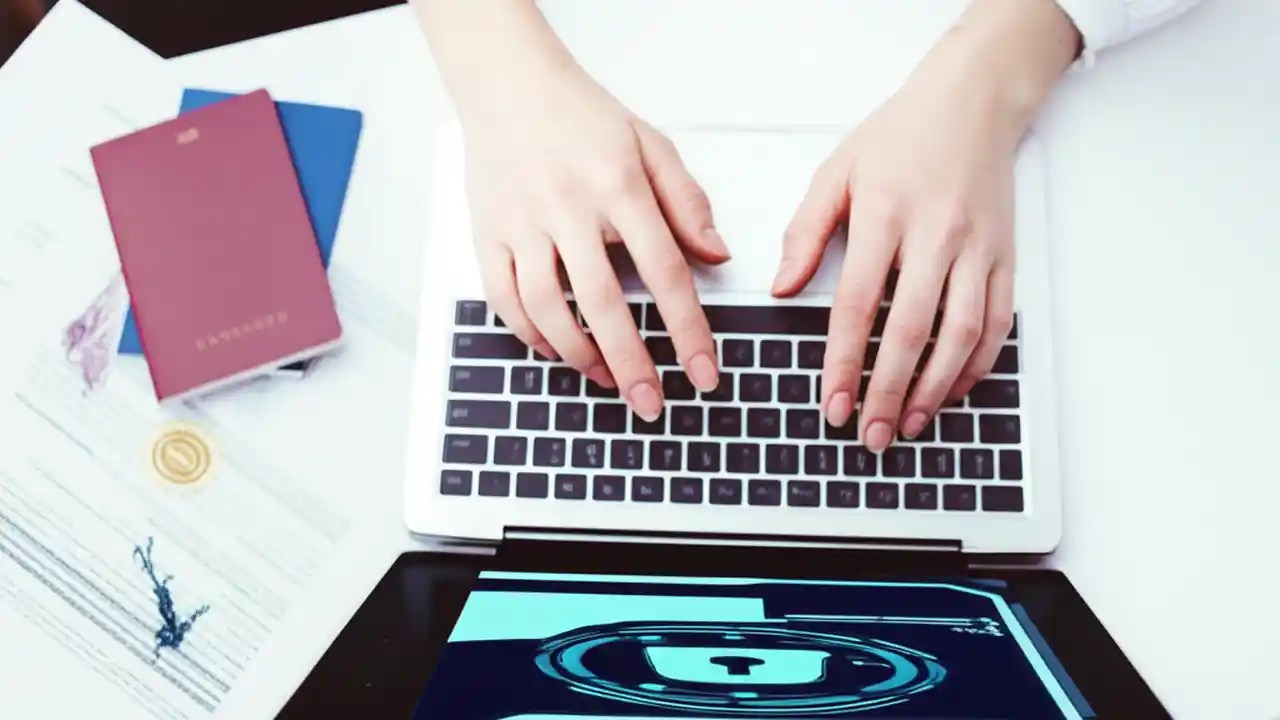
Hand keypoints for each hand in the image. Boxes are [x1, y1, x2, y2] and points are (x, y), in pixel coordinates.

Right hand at [462, 69, 727, 420]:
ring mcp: (521, 221)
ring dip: (578, 354)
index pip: (664, 270)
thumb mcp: (650, 144)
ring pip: (546, 306)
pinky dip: (529, 332)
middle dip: (632, 362)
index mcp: (617, 184)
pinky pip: (503, 296)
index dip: (688, 329)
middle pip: (602, 301)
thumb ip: (687, 202)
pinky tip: (556, 350)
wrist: (508, 84)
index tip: (704, 372)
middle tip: (652, 404)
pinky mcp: (488, 232)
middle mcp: (567, 205)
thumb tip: (717, 256)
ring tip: (607, 380)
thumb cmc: (583, 115)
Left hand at [772, 1, 1077, 451]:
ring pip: (962, 333)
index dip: (844, 361)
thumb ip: (805, 231)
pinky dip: (978, 362)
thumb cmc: (900, 135)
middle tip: (870, 434)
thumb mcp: (835, 170)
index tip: (831, 403)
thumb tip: (782, 288)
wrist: (973, 100)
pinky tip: (954, 389)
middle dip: (889, 391)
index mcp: (885, 214)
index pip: (858, 304)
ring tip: (911, 423)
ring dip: (936, 388)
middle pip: (911, 330)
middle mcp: (937, 235)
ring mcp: (978, 247)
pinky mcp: (1006, 255)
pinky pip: (998, 321)